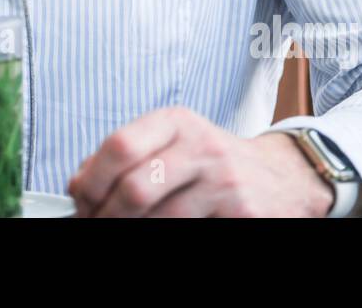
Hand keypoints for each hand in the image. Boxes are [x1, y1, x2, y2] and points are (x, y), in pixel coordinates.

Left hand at [67, 107, 334, 216]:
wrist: (283, 178)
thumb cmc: (213, 163)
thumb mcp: (173, 144)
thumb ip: (126, 158)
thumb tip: (78, 184)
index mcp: (176, 122)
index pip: (120, 146)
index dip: (91, 181)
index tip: (80, 202)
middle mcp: (201, 146)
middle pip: (135, 188)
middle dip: (106, 216)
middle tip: (95, 223)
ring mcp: (224, 182)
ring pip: (159, 220)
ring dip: (132, 232)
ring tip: (127, 230)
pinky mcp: (242, 215)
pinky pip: (189, 233)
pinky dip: (166, 238)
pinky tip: (162, 234)